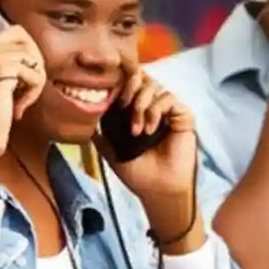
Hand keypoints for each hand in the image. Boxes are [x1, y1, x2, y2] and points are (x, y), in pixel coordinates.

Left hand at [102, 70, 201, 251]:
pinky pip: (169, 99)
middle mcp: (153, 107)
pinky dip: (156, 110)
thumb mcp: (110, 150)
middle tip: (122, 107)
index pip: (129, 84)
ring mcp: (168, 110)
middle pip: (142, 78)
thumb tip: (85, 118)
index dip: (119, 84)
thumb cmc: (138, 172)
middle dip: (129, 89)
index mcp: (136, 111)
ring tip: (136, 130)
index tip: (110, 98)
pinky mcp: (183, 116)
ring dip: (140, 104)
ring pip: (155, 86)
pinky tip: (150, 130)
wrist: (157, 190)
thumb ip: (100, 133)